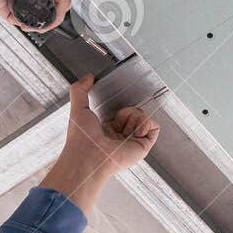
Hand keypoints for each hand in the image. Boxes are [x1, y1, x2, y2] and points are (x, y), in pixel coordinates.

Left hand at [39, 74, 160, 212]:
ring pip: (144, 118)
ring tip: (125, 127)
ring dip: (135, 117)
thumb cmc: (81, 138)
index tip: (116, 107)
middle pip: (134, 114)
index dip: (121, 108)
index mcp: (107, 130)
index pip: (121, 113)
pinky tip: (137, 129)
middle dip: (128, 112)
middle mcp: (121, 137)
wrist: (89, 155)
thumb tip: (89, 77)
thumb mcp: (78, 108)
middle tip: (118, 119)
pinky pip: (154, 127)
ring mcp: (133, 142)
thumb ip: (80, 90)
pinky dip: (148, 123)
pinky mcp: (143, 146)